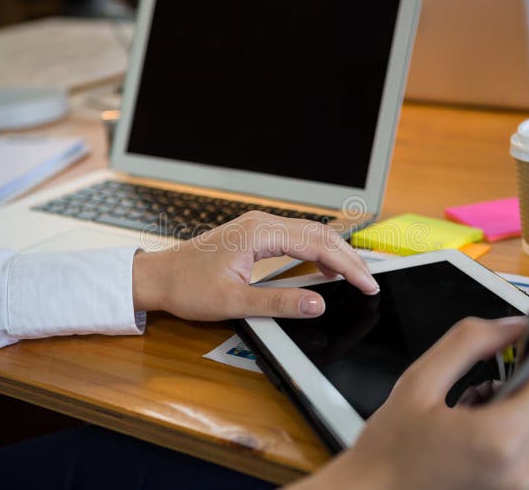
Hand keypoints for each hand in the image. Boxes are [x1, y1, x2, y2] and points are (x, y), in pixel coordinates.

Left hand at [132, 211, 378, 319]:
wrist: (158, 277)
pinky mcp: (255, 234)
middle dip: (350, 258)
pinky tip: (326, 269)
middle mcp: (263, 222)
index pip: (319, 245)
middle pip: (321, 234)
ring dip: (336, 253)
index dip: (348, 266)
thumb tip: (318, 304)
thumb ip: (280, 302)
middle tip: (371, 282)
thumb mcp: (235, 302)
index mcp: (260, 233)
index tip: (368, 285)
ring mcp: (259, 226)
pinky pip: (296, 237)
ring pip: (311, 233)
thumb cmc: (188, 287)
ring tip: (356, 277)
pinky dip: (318, 251)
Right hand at [292, 317, 528, 489]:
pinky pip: (528, 441)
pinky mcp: (515, 488)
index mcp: (501, 439)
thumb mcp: (419, 381)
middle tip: (506, 345)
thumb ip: (468, 342)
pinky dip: (511, 419)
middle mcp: (522, 468)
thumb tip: (510, 325)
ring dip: (519, 395)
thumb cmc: (389, 452)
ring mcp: (522, 483)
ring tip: (471, 394)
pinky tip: (474, 414)